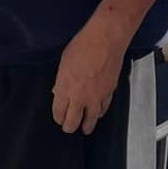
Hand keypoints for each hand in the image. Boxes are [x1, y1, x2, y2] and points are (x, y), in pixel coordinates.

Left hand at [53, 12, 130, 134]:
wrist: (106, 39)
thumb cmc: (82, 45)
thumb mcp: (64, 62)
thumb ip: (62, 80)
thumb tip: (60, 90)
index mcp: (65, 88)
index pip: (59, 112)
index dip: (58, 118)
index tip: (59, 119)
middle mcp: (80, 97)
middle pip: (73, 121)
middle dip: (69, 127)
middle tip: (69, 128)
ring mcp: (96, 96)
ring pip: (90, 120)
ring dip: (87, 126)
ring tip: (85, 128)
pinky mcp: (109, 92)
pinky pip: (103, 109)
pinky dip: (99, 113)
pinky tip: (98, 114)